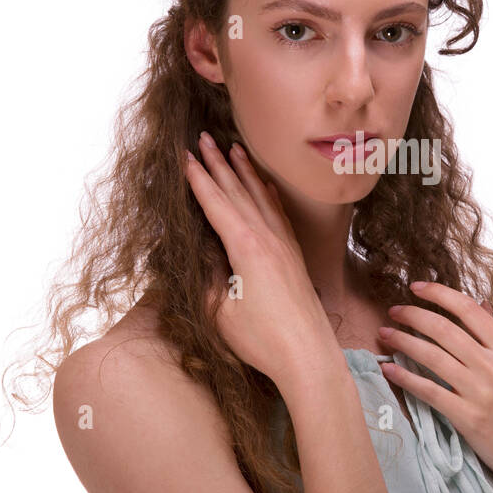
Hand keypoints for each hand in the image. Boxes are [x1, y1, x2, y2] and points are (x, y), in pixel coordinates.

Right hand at [182, 131, 338, 390]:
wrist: (309, 356)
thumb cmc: (262, 340)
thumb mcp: (219, 312)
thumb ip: (205, 277)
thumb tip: (195, 251)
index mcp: (246, 248)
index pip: (216, 204)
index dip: (197, 179)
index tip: (184, 155)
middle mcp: (268, 239)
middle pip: (238, 191)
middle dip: (218, 163)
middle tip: (202, 137)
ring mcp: (285, 246)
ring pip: (261, 197)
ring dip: (245, 171)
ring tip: (233, 147)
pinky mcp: (295, 257)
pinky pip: (279, 214)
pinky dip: (269, 193)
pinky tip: (266, 185)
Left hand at [377, 281, 492, 492]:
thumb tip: (480, 306)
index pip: (469, 310)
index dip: (438, 294)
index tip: (417, 287)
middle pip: (444, 329)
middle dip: (413, 315)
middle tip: (394, 311)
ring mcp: (480, 392)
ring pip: (431, 356)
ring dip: (402, 342)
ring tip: (384, 334)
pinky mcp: (467, 418)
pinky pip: (429, 392)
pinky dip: (405, 378)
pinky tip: (389, 370)